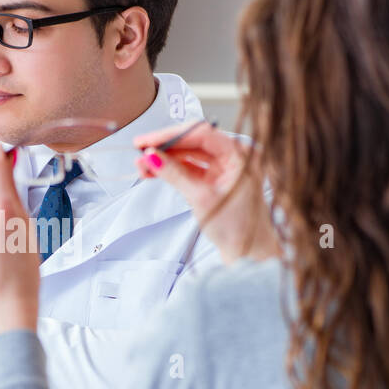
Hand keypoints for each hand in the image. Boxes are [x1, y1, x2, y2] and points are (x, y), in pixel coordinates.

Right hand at [133, 122, 275, 263]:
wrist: (248, 255)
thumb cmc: (238, 229)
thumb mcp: (201, 198)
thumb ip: (175, 175)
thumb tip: (152, 157)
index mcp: (241, 155)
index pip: (202, 134)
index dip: (171, 135)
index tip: (148, 141)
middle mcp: (235, 156)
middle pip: (194, 142)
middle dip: (165, 147)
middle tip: (140, 151)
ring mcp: (225, 168)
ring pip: (190, 155)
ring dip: (165, 159)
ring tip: (142, 165)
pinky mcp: (216, 180)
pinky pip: (191, 168)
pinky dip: (172, 169)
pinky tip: (154, 171)